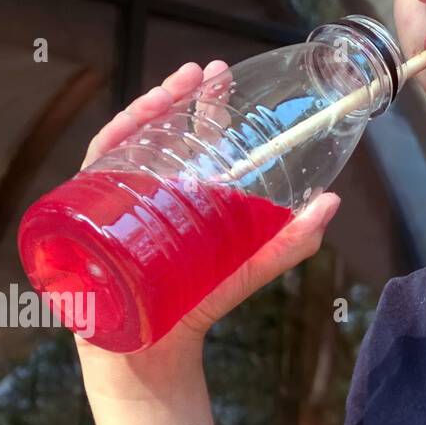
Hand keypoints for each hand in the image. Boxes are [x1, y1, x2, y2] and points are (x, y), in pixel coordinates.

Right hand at [74, 61, 341, 381]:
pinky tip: (127, 134)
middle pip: (155, 130)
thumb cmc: (202, 301)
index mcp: (185, 189)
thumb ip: (294, 237)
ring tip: (169, 95)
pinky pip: (93, 175)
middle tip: (197, 74)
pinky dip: (108, 149)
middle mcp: (149, 187)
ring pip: (122, 144)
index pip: (193, 135)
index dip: (203, 102)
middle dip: (172, 96)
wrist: (158, 350)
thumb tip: (332, 201)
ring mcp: (119, 201)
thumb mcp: (255, 263)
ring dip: (142, 113)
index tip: (218, 73)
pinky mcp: (93, 221)